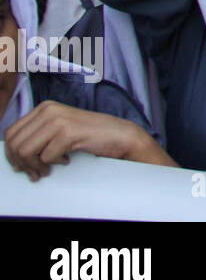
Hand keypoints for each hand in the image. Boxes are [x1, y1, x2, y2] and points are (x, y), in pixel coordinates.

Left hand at [4, 101, 158, 179]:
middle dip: (22, 163)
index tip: (22, 166)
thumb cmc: (91, 134)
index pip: (11, 133)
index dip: (11, 154)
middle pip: (15, 144)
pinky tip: (66, 160)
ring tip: (47, 170)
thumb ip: (38, 135)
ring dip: (35, 166)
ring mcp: (58, 120)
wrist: (120, 135)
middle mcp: (48, 110)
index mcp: (44, 108)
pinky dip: (53, 164)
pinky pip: (45, 157)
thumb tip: (14, 156)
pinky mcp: (68, 132)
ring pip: (26, 151)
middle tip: (36, 172)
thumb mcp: (59, 128)